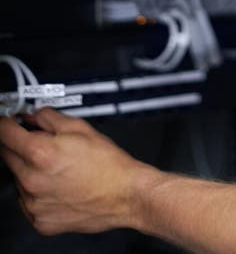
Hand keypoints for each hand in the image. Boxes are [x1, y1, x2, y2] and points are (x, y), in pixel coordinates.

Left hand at [0, 107, 151, 234]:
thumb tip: (33, 116)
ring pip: (17, 178)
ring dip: (28, 169)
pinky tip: (56, 185)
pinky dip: (36, 191)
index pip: (4, 133)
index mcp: (41, 153)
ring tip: (56, 167)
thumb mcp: (80, 127)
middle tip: (38, 142)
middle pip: (7, 155)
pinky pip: (27, 200)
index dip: (6, 123)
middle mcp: (32, 180)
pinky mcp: (39, 220)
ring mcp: (34, 203)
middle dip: (18, 145)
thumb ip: (49, 118)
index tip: (8, 122)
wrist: (124, 194)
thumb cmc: (107, 163)